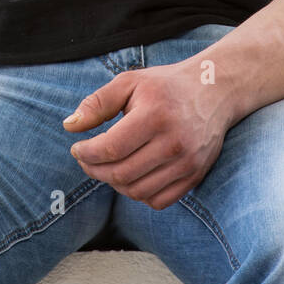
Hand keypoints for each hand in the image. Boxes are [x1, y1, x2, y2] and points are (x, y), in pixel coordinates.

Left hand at [62, 55, 234, 209]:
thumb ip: (97, 103)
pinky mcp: (195, 176)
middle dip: (95, 170)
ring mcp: (187, 163)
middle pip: (121, 173)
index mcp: (155, 115)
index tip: (77, 148)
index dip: (86, 153)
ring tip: (107, 166)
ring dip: (114, 183)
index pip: (111, 148)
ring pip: (137, 191)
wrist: (214, 90)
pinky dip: (138, 194)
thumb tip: (70, 126)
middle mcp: (174, 142)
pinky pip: (158, 201)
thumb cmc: (165, 86)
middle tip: (86, 159)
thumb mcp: (130, 83)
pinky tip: (131, 176)